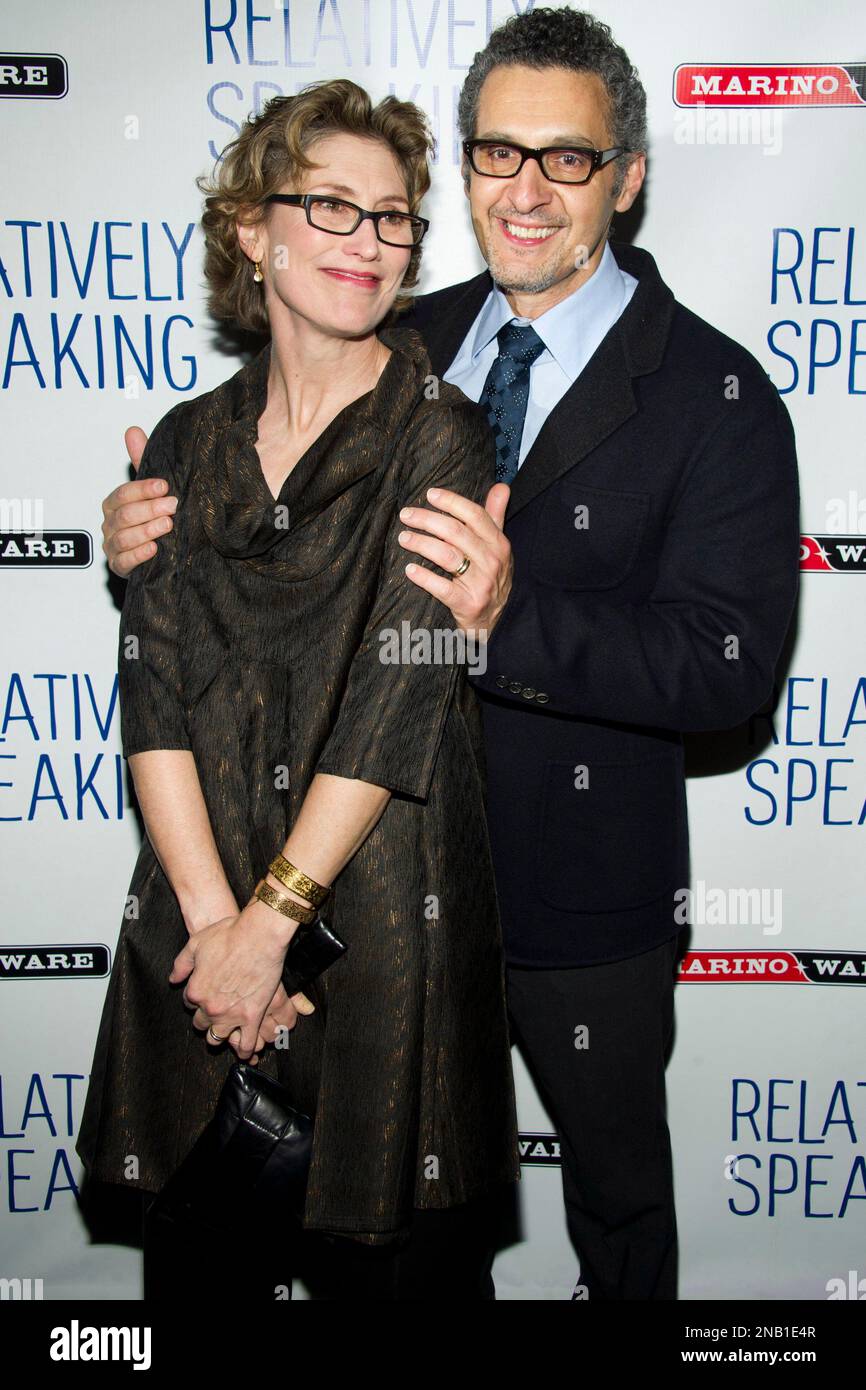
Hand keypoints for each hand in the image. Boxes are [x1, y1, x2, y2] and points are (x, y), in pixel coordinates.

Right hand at [102, 426, 176, 576]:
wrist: (161, 553)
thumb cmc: (152, 517)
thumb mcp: (150, 490)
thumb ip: (142, 462)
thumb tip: (132, 430)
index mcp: (114, 504)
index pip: (122, 494)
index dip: (142, 489)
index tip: (165, 486)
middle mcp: (109, 524)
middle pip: (123, 515)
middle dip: (149, 509)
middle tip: (173, 506)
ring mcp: (112, 547)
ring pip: (123, 538)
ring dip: (146, 530)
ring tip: (168, 525)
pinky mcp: (119, 568)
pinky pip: (124, 562)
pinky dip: (138, 555)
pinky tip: (154, 549)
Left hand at [170, 902, 305, 1060]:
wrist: (259, 936)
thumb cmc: (229, 935)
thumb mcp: (196, 943)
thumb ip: (181, 964)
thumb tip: (173, 979)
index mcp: (195, 991)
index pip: (189, 1004)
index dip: (197, 999)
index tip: (206, 994)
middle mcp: (210, 1007)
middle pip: (201, 1024)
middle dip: (206, 1019)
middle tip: (216, 1011)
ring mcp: (231, 1015)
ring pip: (218, 1038)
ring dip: (220, 1036)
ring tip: (226, 1033)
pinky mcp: (252, 1017)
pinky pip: (246, 1042)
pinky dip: (244, 1050)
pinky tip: (244, 1051)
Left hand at [397, 482, 512, 637]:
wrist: (499, 619)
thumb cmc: (492, 577)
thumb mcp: (498, 547)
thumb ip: (495, 516)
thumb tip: (501, 486)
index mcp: (499, 543)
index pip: (475, 515)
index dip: (451, 502)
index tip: (429, 494)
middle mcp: (492, 561)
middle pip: (456, 532)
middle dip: (428, 520)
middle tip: (406, 515)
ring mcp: (481, 584)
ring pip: (447, 556)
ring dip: (422, 544)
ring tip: (404, 538)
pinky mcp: (468, 604)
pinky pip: (442, 588)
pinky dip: (424, 577)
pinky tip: (410, 570)